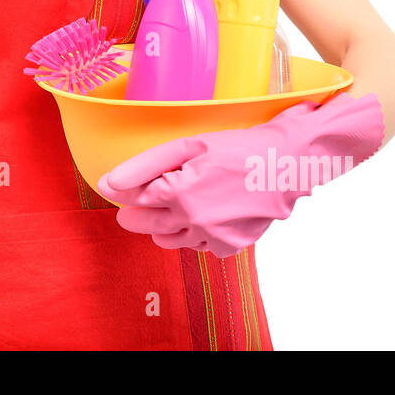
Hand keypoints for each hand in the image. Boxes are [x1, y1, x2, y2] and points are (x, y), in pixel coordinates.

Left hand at [96, 92, 384, 256]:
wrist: (287, 164)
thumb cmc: (239, 147)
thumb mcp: (188, 146)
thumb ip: (144, 165)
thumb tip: (107, 184)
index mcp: (179, 193)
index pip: (133, 202)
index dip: (124, 192)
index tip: (118, 187)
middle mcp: (194, 222)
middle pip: (146, 225)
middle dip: (138, 212)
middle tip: (143, 198)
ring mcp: (213, 238)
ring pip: (169, 239)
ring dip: (166, 223)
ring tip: (181, 200)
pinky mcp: (229, 248)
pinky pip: (197, 245)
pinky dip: (195, 232)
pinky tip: (207, 211)